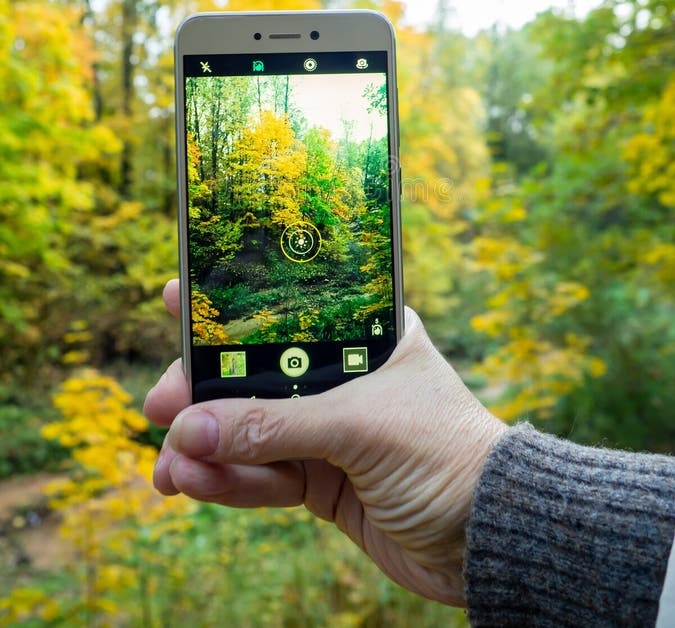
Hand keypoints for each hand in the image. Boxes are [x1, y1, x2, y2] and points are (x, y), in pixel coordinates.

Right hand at [145, 280, 505, 606]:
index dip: (231, 307)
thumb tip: (191, 428)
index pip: (287, 312)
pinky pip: (261, 475)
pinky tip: (192, 482)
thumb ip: (274, 426)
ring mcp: (328, 430)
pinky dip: (227, 481)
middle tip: (157, 405)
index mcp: (364, 336)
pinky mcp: (320, 479)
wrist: (488, 537)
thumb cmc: (446, 454)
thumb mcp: (360, 426)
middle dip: (203, 391)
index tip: (177, 299)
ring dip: (207, 447)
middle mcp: (341, 377)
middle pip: (255, 374)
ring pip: (250, 430)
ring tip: (170, 468)